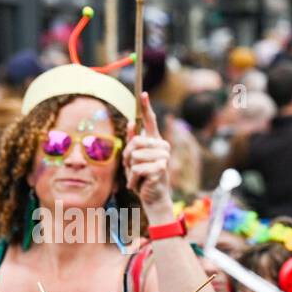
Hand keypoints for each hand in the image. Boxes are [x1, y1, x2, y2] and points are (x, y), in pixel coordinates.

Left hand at [124, 92, 173, 223]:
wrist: (152, 197)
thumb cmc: (142, 177)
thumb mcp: (133, 159)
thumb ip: (133, 141)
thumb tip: (132, 121)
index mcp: (155, 142)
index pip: (150, 121)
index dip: (146, 107)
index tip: (143, 93)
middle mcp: (162, 146)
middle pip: (134, 142)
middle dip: (127, 157)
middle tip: (133, 169)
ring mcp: (163, 156)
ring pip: (134, 156)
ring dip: (130, 170)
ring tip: (138, 177)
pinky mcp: (160, 168)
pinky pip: (136, 169)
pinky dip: (133, 179)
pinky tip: (140, 184)